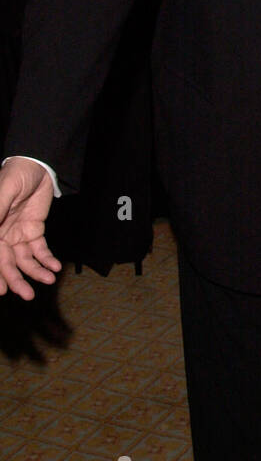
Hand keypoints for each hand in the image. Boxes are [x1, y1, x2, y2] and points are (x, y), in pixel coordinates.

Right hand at [0, 157, 61, 298]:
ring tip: (48, 280)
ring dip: (35, 271)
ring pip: (24, 259)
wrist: (36, 164)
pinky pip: (39, 249)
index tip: (1, 291)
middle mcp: (1, 234)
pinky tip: (54, 267)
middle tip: (26, 295)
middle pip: (6, 262)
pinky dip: (47, 259)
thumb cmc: (13, 174)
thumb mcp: (3, 191)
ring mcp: (17, 234)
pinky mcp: (33, 230)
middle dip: (16, 279)